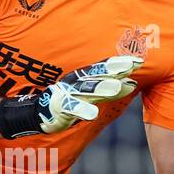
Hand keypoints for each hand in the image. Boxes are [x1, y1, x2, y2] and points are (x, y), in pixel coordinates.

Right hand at [0, 55, 141, 137]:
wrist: (34, 113)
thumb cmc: (64, 102)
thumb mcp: (87, 93)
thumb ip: (106, 89)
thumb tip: (132, 83)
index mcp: (82, 78)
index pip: (102, 68)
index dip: (119, 63)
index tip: (138, 59)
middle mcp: (76, 83)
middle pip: (98, 75)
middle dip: (115, 70)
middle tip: (133, 65)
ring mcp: (68, 95)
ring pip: (87, 90)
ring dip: (102, 88)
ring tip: (118, 87)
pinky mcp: (60, 109)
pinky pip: (72, 109)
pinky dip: (81, 111)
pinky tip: (93, 114)